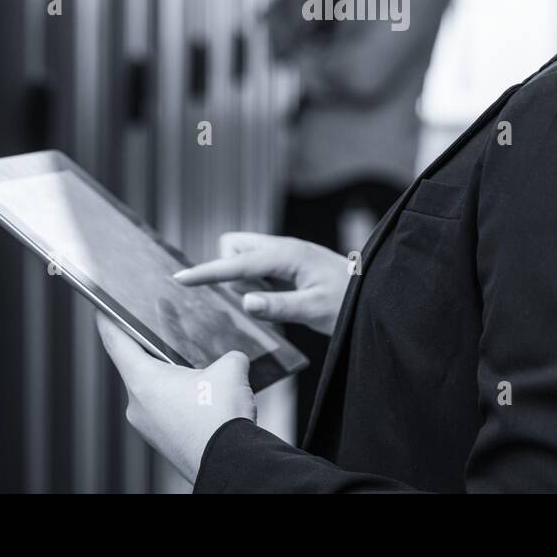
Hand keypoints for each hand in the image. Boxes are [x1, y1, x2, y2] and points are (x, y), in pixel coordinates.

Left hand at [95, 312, 255, 483]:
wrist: (231, 464)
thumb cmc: (221, 420)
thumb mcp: (231, 370)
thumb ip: (228, 356)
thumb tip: (232, 361)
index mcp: (144, 380)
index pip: (115, 341)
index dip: (107, 320)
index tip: (101, 309)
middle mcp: (138, 405)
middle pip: (137, 366)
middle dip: (155, 351)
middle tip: (167, 334)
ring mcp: (148, 427)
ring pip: (154, 391)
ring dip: (171, 379)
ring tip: (197, 371)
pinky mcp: (163, 441)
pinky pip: (164, 411)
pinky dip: (179, 400)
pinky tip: (203, 398)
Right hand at [173, 232, 353, 335]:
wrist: (376, 293)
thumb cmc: (348, 302)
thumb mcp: (314, 310)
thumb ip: (278, 305)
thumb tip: (244, 301)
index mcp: (287, 256)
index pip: (236, 263)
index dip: (207, 272)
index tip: (180, 278)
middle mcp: (284, 248)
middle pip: (235, 247)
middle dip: (229, 268)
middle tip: (254, 296)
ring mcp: (287, 254)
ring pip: (246, 255)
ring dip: (243, 275)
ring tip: (271, 300)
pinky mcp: (291, 263)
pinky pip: (258, 264)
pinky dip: (256, 279)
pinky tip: (275, 297)